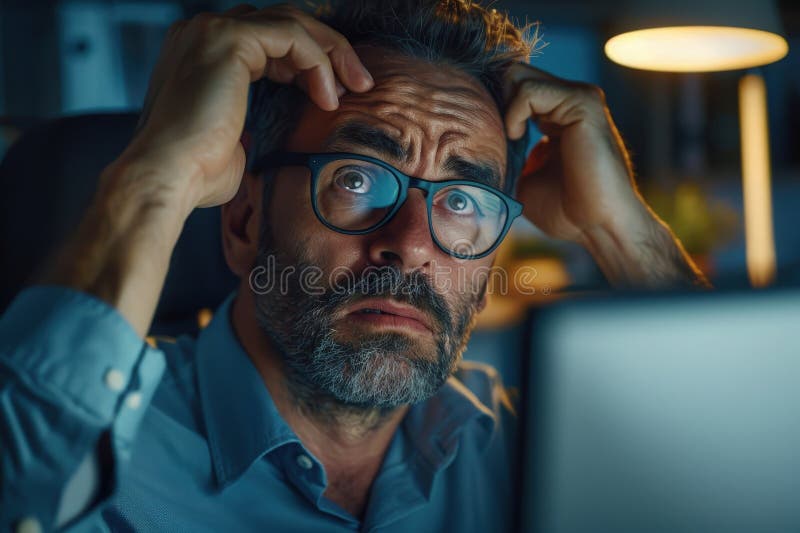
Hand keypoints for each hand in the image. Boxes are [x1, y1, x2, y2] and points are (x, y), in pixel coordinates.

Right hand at [118, 3, 373, 210]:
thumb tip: (270, 133)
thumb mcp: (234, 142)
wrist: (168, 177)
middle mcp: (203, 32)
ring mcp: (213, 30)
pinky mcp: (229, 39)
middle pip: (283, 22)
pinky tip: (327, 97)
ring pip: (292, 23)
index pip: (266, 38)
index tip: (331, 93)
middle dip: (328, 50)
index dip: (306, 60)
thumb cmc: (196, 172)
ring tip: (356, 88)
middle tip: (359, 83)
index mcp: (201, 52)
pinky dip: (318, 63)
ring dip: (331, 53)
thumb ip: (251, 124)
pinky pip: (293, 36)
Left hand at [504, 63, 707, 287]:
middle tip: (494, 136)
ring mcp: (578, 98)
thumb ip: (509, 154)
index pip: (514, 88)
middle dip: (494, 101)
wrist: (598, 227)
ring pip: (518, 76)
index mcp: (556, 116)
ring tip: (510, 140)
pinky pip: (529, 91)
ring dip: (503, 109)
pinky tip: (516, 137)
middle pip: (513, 74)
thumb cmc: (567, 212)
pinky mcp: (583, 103)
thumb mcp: (525, 178)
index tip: (485, 137)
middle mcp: (569, 101)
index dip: (492, 107)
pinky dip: (513, 114)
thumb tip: (479, 146)